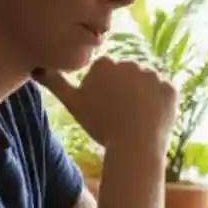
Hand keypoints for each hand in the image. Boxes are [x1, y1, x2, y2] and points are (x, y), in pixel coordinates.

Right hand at [38, 57, 175, 149]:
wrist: (134, 144)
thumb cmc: (101, 125)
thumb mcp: (73, 104)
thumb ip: (56, 83)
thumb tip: (37, 68)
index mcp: (106, 64)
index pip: (106, 73)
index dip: (105, 92)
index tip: (105, 108)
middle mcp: (130, 63)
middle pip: (127, 76)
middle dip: (126, 91)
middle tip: (121, 115)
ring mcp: (153, 75)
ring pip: (146, 84)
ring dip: (143, 97)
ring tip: (136, 118)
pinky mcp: (171, 87)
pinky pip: (164, 94)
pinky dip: (159, 105)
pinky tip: (150, 118)